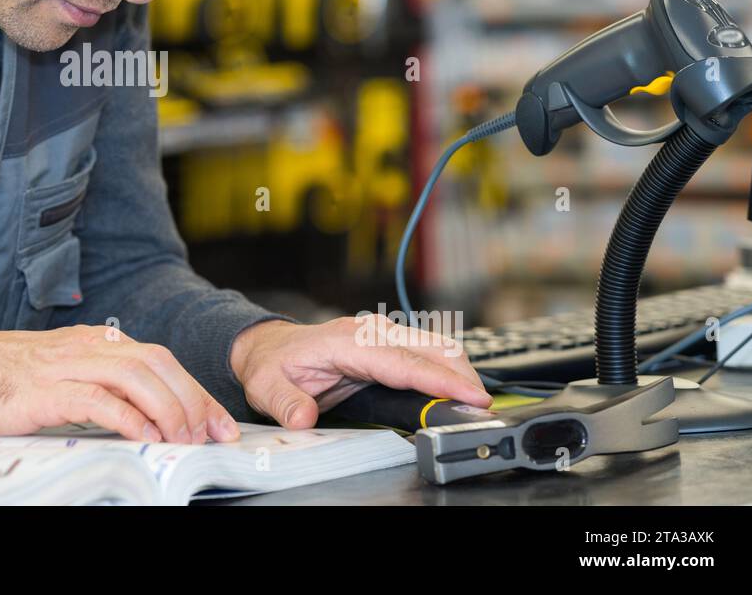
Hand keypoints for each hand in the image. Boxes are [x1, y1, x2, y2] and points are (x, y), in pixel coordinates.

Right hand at [0, 324, 241, 444]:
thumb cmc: (12, 378)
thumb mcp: (68, 374)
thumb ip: (105, 386)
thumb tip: (149, 417)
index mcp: (98, 342)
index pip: (161, 360)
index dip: (196, 391)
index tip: (219, 422)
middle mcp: (89, 346)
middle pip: (157, 363)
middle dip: (192, 399)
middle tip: (211, 434)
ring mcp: (68, 365)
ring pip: (135, 376)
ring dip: (167, 409)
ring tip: (182, 440)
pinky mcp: (47, 390)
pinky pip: (97, 399)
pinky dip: (127, 418)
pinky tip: (143, 438)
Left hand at [228, 316, 491, 428]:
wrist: (267, 348)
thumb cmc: (272, 365)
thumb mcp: (266, 387)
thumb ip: (285, 403)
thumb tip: (303, 418)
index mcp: (347, 341)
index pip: (403, 361)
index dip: (439, 379)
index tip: (469, 396)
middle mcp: (369, 332)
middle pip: (430, 347)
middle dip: (463, 375)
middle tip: (485, 409)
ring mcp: (381, 334)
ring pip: (435, 345)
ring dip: (460, 371)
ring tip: (478, 403)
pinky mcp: (388, 343)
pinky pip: (427, 351)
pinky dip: (449, 368)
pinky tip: (459, 389)